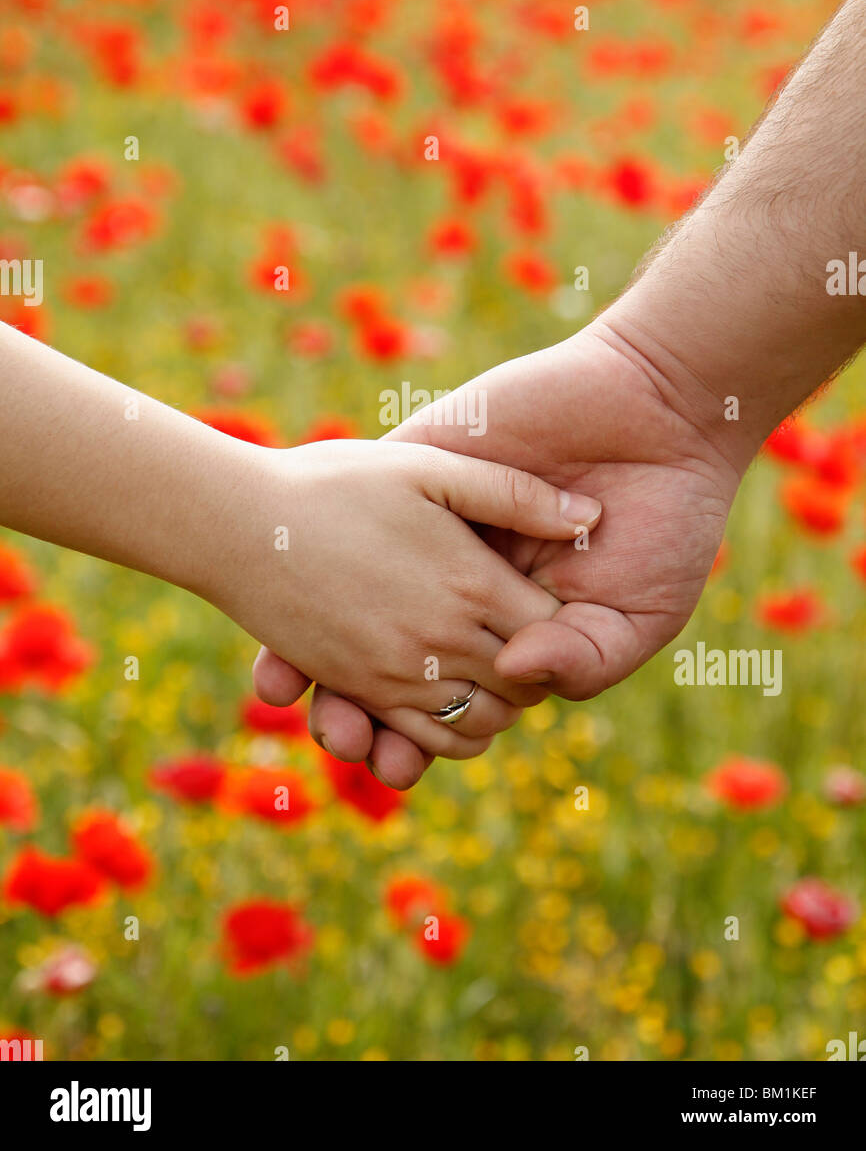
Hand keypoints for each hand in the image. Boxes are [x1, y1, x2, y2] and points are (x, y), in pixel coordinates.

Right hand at [221, 438, 600, 758]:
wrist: (238, 521)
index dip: (558, 618)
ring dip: (500, 704)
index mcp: (468, 580)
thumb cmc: (335, 481)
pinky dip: (455, 732)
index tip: (545, 595)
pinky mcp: (363, 693)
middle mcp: (441, 639)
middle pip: (526, 683)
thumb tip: (592, 514)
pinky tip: (451, 696)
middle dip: (536, 664)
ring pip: (485, 721)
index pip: (550, 627)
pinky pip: (432, 739)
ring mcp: (399, 675)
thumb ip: (514, 492)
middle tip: (524, 631)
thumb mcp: (431, 465)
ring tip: (489, 666)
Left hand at [255, 316, 742, 783]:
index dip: (418, 737)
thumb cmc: (667, 521)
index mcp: (511, 628)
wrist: (664, 410)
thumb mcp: (640, 613)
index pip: (449, 696)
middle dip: (363, 709)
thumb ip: (583, 657)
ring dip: (326, 654)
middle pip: (392, 662)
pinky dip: (323, 568)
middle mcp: (461, 585)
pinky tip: (302, 610)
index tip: (396, 765)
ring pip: (356, 599)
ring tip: (310, 696)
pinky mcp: (423, 468)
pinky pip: (357, 517)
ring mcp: (437, 528)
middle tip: (347, 740)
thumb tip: (512, 676)